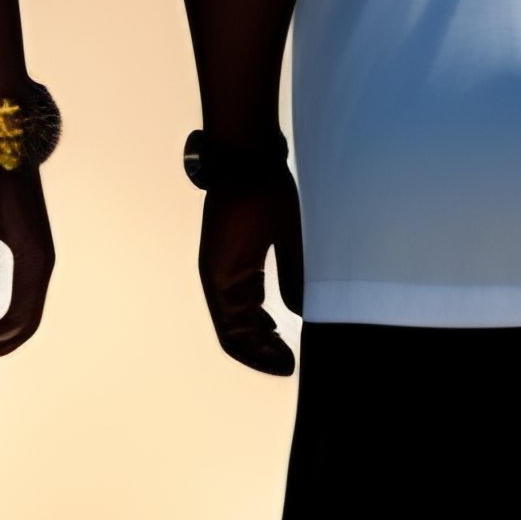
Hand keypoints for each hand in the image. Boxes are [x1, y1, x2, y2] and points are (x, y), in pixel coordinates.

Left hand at [0, 159, 53, 360]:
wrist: (11, 153)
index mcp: (34, 262)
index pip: (22, 319)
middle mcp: (43, 264)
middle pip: (28, 320)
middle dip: (0, 343)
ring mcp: (41, 259)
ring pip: (29, 309)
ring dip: (5, 330)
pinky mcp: (34, 252)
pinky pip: (26, 293)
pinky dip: (9, 311)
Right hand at [199, 170, 303, 375]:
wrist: (244, 152)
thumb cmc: (264, 191)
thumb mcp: (289, 235)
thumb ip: (296, 276)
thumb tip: (304, 315)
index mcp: (221, 277)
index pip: (234, 335)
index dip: (259, 357)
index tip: (287, 367)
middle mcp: (216, 276)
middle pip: (234, 330)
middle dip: (260, 351)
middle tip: (291, 362)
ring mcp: (222, 266)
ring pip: (236, 315)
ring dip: (257, 335)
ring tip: (286, 348)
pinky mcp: (232, 256)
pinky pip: (240, 296)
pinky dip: (255, 314)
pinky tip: (276, 321)